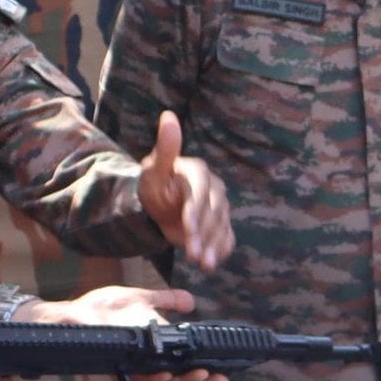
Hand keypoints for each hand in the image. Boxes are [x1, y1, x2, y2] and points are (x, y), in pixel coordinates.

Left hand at [11, 284, 227, 380]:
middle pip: (178, 377)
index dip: (204, 373)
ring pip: (160, 379)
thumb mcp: (141, 299)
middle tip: (217, 379)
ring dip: (180, 379)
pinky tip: (164, 373)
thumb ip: (166, 300)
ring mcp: (131, 362)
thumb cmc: (103, 309)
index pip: (184, 365)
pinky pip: (136, 373)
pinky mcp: (117, 361)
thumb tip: (192, 301)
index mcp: (155, 348)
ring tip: (198, 375)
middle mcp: (146, 361)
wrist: (73, 313)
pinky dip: (152, 375)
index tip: (224, 375)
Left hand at [136, 110, 233, 270]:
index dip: (196, 211)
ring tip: (202, 264)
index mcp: (198, 172)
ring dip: (213, 246)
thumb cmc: (154, 185)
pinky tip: (213, 263)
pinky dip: (221, 249)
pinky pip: (226, 237)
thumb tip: (168, 116)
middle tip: (193, 253)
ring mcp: (220, 207)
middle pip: (213, 212)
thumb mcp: (154, 169)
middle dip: (204, 233)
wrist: (157, 204)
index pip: (201, 192)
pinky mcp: (221, 223)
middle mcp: (214, 188)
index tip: (188, 228)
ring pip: (222, 227)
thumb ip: (165, 148)